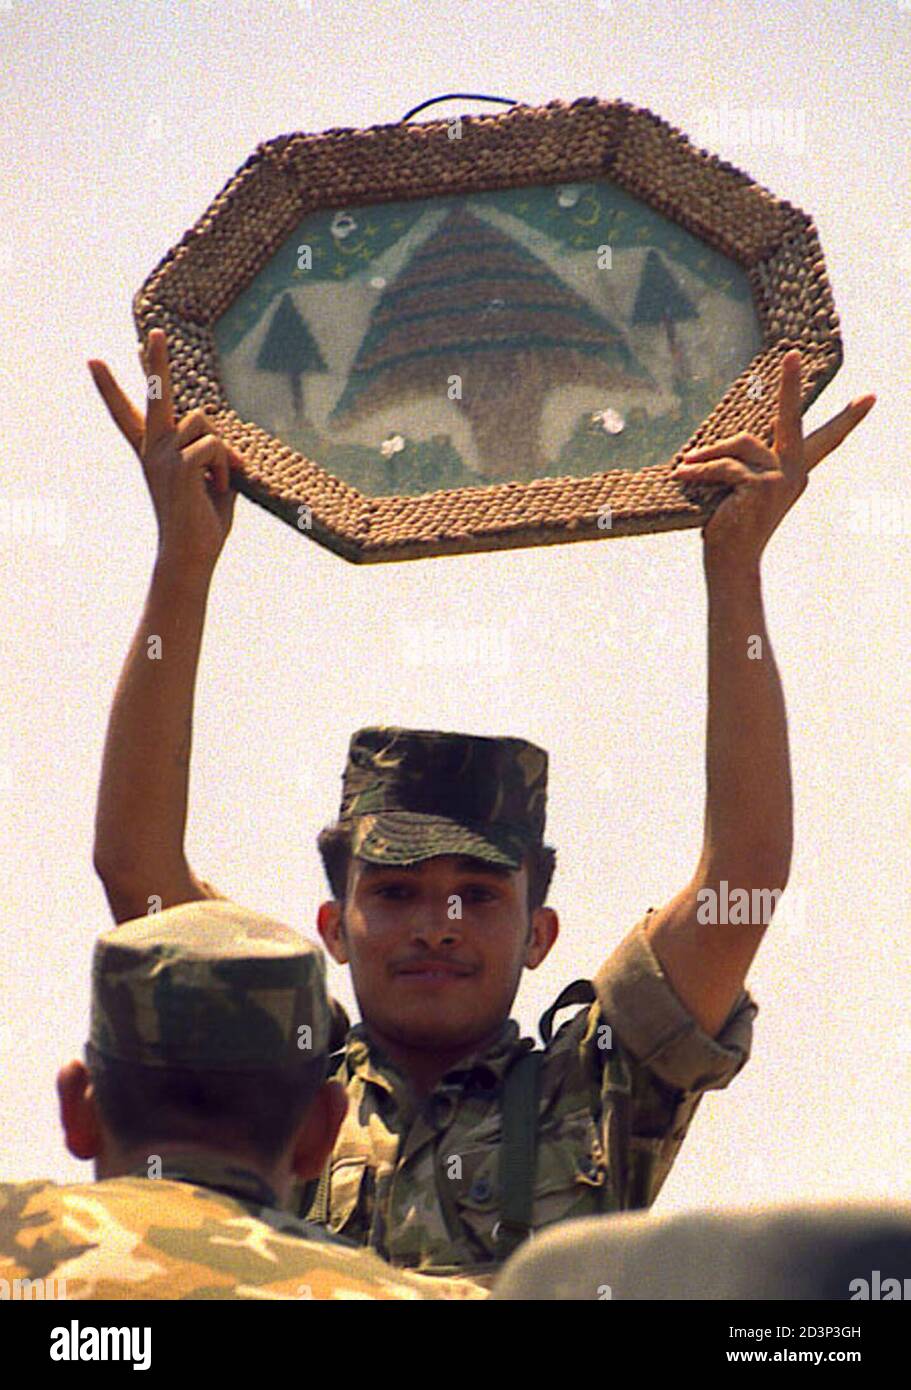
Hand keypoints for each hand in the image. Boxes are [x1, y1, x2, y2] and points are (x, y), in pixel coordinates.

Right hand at [88, 328, 242, 575]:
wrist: (191, 555)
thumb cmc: (202, 524)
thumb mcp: (210, 484)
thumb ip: (215, 459)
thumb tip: (227, 443)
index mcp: (155, 453)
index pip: (129, 414)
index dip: (113, 388)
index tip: (95, 361)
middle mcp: (154, 450)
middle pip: (155, 396)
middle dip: (156, 362)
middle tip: (155, 332)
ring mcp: (164, 456)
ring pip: (204, 422)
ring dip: (221, 451)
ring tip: (218, 480)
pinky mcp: (180, 465)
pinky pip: (214, 445)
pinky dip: (225, 467)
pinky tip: (217, 489)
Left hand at [672, 350, 875, 568]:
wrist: (730, 561)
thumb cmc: (731, 525)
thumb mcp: (741, 489)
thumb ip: (740, 464)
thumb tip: (710, 444)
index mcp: (795, 472)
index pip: (825, 441)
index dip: (846, 419)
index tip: (870, 398)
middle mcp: (794, 472)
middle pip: (792, 419)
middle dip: (792, 385)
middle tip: (793, 355)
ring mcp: (780, 477)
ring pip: (740, 444)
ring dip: (708, 454)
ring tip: (686, 466)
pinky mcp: (761, 485)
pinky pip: (725, 465)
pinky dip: (701, 470)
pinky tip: (683, 474)